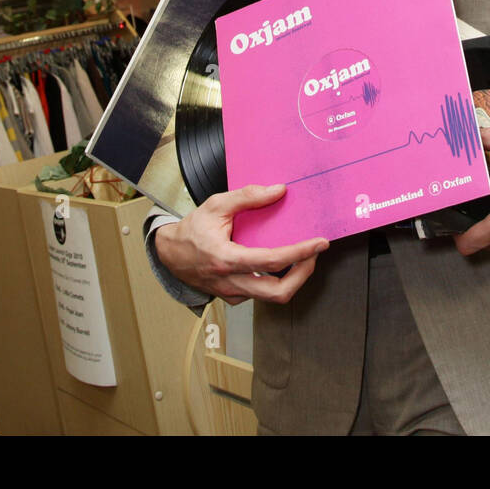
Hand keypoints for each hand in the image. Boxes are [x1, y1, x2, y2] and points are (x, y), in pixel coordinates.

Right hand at [154, 183, 328, 304]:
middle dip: (303, 274)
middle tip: (314, 255)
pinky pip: (261, 295)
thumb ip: (247, 196)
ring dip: (293, 279)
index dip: (300, 253)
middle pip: (278, 293)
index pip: (272, 261)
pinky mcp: (233, 298)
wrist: (170, 254)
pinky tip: (280, 266)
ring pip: (272, 297)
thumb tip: (279, 190)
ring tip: (302, 259)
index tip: (320, 244)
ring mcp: (232, 293)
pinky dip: (276, 281)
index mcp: (226, 259)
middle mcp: (231, 282)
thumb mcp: (216, 205)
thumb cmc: (192, 230)